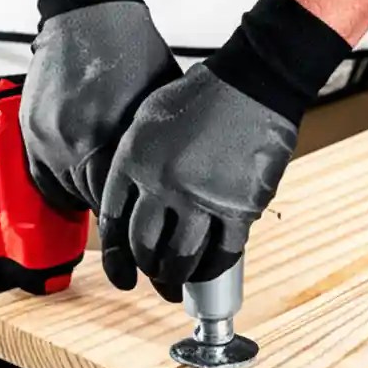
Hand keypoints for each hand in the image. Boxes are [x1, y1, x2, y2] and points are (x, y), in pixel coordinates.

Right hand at [20, 0, 180, 212]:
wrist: (90, 16)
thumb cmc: (131, 53)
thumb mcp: (158, 108)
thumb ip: (155, 151)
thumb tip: (170, 188)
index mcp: (109, 140)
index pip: (119, 205)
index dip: (134, 224)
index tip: (143, 235)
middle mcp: (73, 143)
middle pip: (92, 202)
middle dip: (114, 215)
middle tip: (130, 228)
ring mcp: (47, 138)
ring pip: (65, 192)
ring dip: (86, 198)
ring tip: (106, 203)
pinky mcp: (30, 130)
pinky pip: (41, 176)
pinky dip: (60, 185)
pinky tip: (78, 184)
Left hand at [99, 65, 296, 300]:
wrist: (253, 83)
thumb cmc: (203, 96)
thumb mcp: (148, 120)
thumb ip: (135, 162)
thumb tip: (130, 203)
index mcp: (135, 160)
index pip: (114, 222)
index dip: (115, 256)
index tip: (121, 273)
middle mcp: (164, 183)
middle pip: (145, 246)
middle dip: (147, 270)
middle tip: (153, 277)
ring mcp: (202, 197)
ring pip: (180, 258)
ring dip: (177, 278)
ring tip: (178, 284)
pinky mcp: (240, 207)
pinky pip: (223, 253)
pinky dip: (213, 269)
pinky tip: (209, 271)